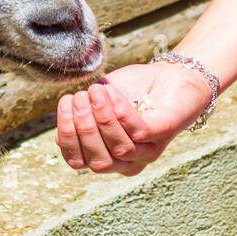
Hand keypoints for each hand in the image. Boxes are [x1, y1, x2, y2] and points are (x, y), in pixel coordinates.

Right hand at [55, 61, 213, 176]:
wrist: (174, 74)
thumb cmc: (135, 89)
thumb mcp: (101, 102)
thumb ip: (82, 117)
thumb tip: (62, 131)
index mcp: (108, 156)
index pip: (79, 162)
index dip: (67, 137)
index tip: (65, 105)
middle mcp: (129, 161)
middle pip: (98, 161)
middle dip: (83, 128)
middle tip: (79, 97)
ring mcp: (149, 150)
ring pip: (120, 149)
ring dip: (102, 118)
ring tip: (95, 91)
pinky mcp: (166, 133)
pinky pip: (140, 132)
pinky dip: (122, 113)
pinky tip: (112, 93)